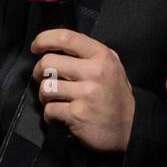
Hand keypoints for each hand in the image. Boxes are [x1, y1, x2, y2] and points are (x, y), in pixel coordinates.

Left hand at [31, 29, 135, 152]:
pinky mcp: (77, 115)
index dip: (44, 39)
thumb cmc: (116, 96)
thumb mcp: (113, 66)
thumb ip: (90, 54)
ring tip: (55, 100)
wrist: (131, 129)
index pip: (66, 37)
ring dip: (45, 96)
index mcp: (102, 56)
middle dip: (39, 72)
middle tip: (44, 79)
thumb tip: (57, 45)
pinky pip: (49, 110)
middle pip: (48, 63)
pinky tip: (62, 115)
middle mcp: (94, 72)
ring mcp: (85, 94)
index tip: (36, 47)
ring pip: (45, 88)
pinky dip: (51, 115)